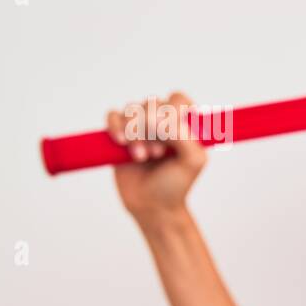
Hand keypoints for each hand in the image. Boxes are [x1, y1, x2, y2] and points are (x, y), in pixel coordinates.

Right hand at [108, 92, 206, 224]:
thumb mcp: (192, 161)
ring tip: (142, 157)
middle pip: (153, 103)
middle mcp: (163, 121)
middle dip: (153, 129)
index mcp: (184, 124)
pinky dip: (116, 126)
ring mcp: (140, 126)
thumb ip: (184, 135)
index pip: (178, 99)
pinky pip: (113, 115)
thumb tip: (159, 117)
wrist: (151, 205)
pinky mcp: (120, 133)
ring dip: (136, 132)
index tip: (171, 133)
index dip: (172, 112)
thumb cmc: (175, 184)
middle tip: (158, 154)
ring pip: (132, 109)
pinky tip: (122, 143)